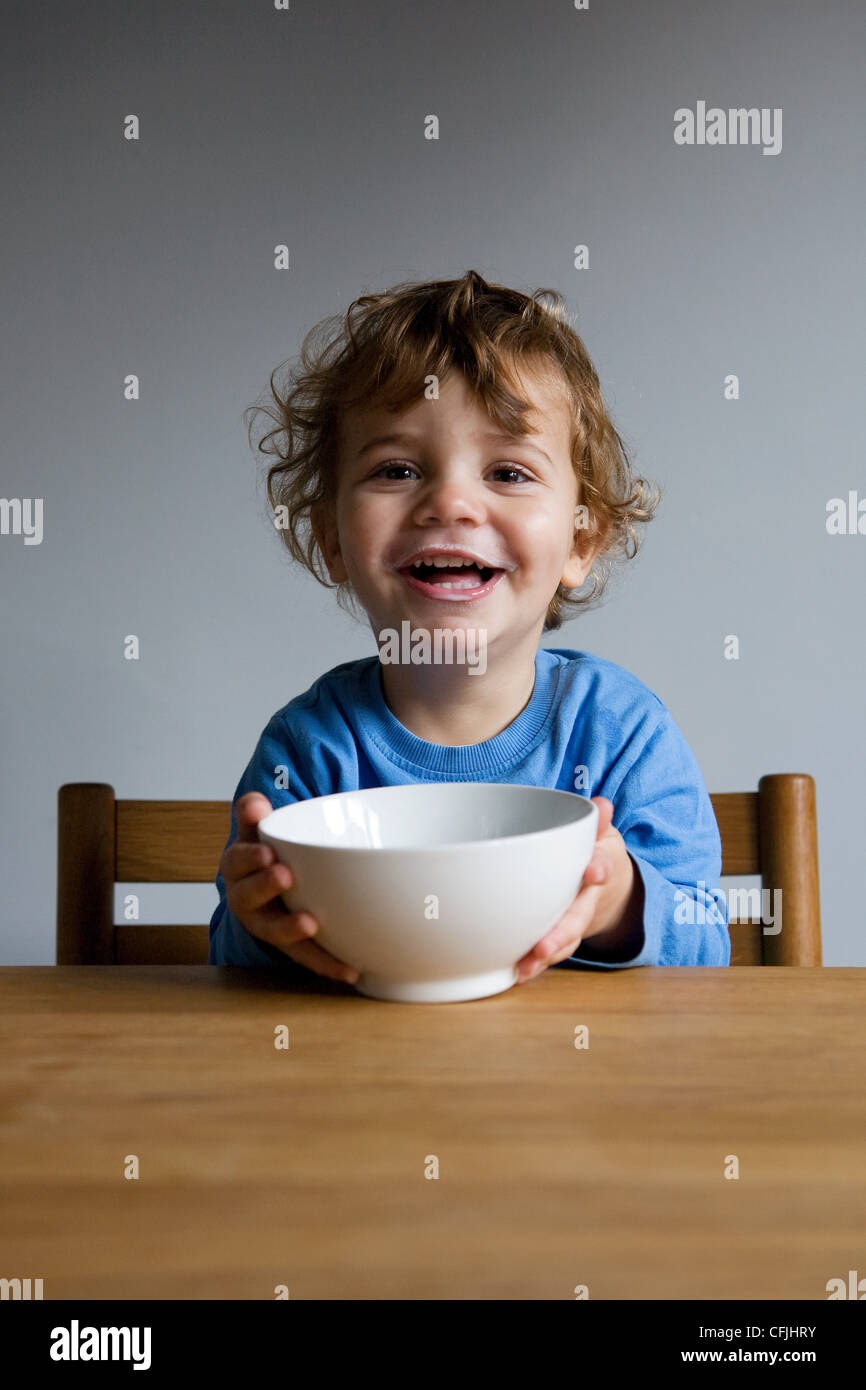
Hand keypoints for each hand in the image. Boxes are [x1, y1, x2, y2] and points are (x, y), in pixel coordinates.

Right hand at [221, 792, 359, 983]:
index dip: (249, 858)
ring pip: (274, 931)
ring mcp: (268, 925)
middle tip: (284, 875)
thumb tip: (255, 802)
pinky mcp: (291, 947)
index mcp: (238, 867)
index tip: (267, 852)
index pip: (237, 860)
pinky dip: (326, 964)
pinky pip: (307, 957)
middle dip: (264, 887)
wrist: (269, 886)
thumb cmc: (268, 852)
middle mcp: (247, 899)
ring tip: (309, 923)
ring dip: (290, 929)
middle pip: (248, 896)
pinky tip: (350, 970)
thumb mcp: (258, 830)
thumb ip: (254, 815)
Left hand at [514, 797, 638, 983]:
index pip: (602, 865)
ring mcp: (574, 920)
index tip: (594, 871)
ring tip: (525, 968)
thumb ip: (599, 821)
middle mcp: (587, 898)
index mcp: (598, 866)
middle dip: (562, 932)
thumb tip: (602, 804)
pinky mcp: (560, 934)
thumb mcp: (601, 833)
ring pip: (564, 941)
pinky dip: (535, 964)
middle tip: (544, 947)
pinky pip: (551, 951)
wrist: (606, 885)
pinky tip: (515, 973)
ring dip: (545, 956)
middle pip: (578, 917)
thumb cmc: (594, 853)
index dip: (599, 868)